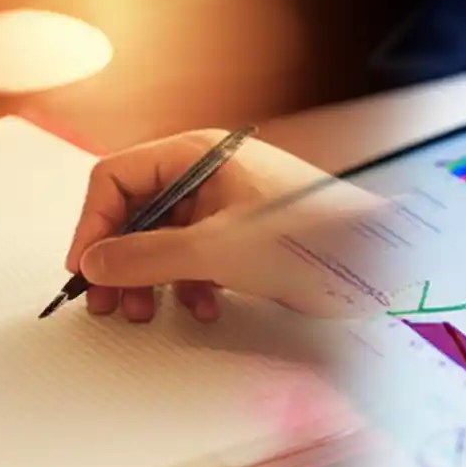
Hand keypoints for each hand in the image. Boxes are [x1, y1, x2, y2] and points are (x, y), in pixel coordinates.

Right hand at [65, 130, 404, 321]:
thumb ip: (146, 256)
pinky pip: (195, 255)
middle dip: (118, 260)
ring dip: (150, 278)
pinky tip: (202, 307)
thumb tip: (95, 262)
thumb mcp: (215, 250)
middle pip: (135, 211)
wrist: (382, 260)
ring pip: (163, 238)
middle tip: (106, 302)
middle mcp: (206, 172)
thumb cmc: (313, 237)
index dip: (92, 225)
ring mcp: (226, 203)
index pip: (116, 178)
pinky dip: (188, 283)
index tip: (84, 270)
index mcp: (195, 154)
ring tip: (147, 312)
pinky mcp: (244, 235)